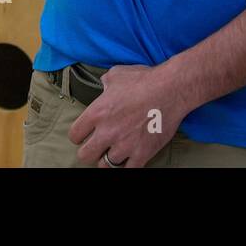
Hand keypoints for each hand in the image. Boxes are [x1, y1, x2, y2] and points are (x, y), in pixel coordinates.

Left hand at [68, 64, 187, 167]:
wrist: (171, 89)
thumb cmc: (144, 79)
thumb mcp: (116, 74)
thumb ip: (105, 83)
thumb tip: (103, 86)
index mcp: (97, 112)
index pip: (74, 135)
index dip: (78, 135)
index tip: (84, 134)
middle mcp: (107, 132)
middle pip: (85, 155)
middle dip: (89, 151)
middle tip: (97, 146)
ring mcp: (125, 145)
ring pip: (106, 165)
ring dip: (110, 158)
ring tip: (115, 151)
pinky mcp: (142, 153)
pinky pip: (128, 170)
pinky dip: (128, 165)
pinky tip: (130, 158)